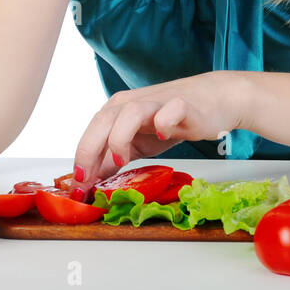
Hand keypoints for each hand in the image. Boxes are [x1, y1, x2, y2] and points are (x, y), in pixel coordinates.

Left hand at [71, 71, 247, 196]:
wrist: (213, 100)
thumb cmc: (173, 120)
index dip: (81, 161)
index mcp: (118, 110)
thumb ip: (114, 159)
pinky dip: (164, 122)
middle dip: (89, 151)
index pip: (91, 133)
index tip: (76, 189)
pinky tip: (164, 135)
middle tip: (87, 180)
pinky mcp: (183, 104)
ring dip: (119, 137)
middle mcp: (133, 103)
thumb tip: (91, 183)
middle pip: (102, 120)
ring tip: (122, 160)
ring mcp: (157, 102)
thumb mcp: (138, 143)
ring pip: (130, 112)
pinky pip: (170, 110)